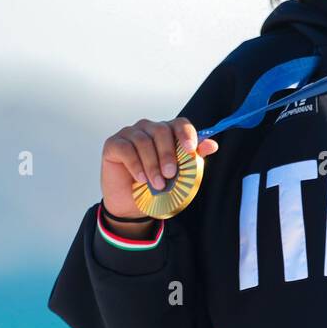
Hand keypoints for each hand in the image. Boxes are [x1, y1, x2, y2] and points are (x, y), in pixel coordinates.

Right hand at [100, 117, 217, 219]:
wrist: (131, 204)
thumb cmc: (156, 185)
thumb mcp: (179, 174)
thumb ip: (193, 159)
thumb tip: (212, 145)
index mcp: (167, 132)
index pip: (180, 124)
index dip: (186, 134)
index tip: (190, 150)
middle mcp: (149, 128)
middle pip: (162, 131)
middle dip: (168, 154)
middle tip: (171, 174)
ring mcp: (130, 133)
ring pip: (144, 141)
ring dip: (152, 164)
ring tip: (157, 184)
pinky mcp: (114, 143)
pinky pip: (126, 149)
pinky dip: (135, 165)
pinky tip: (141, 178)